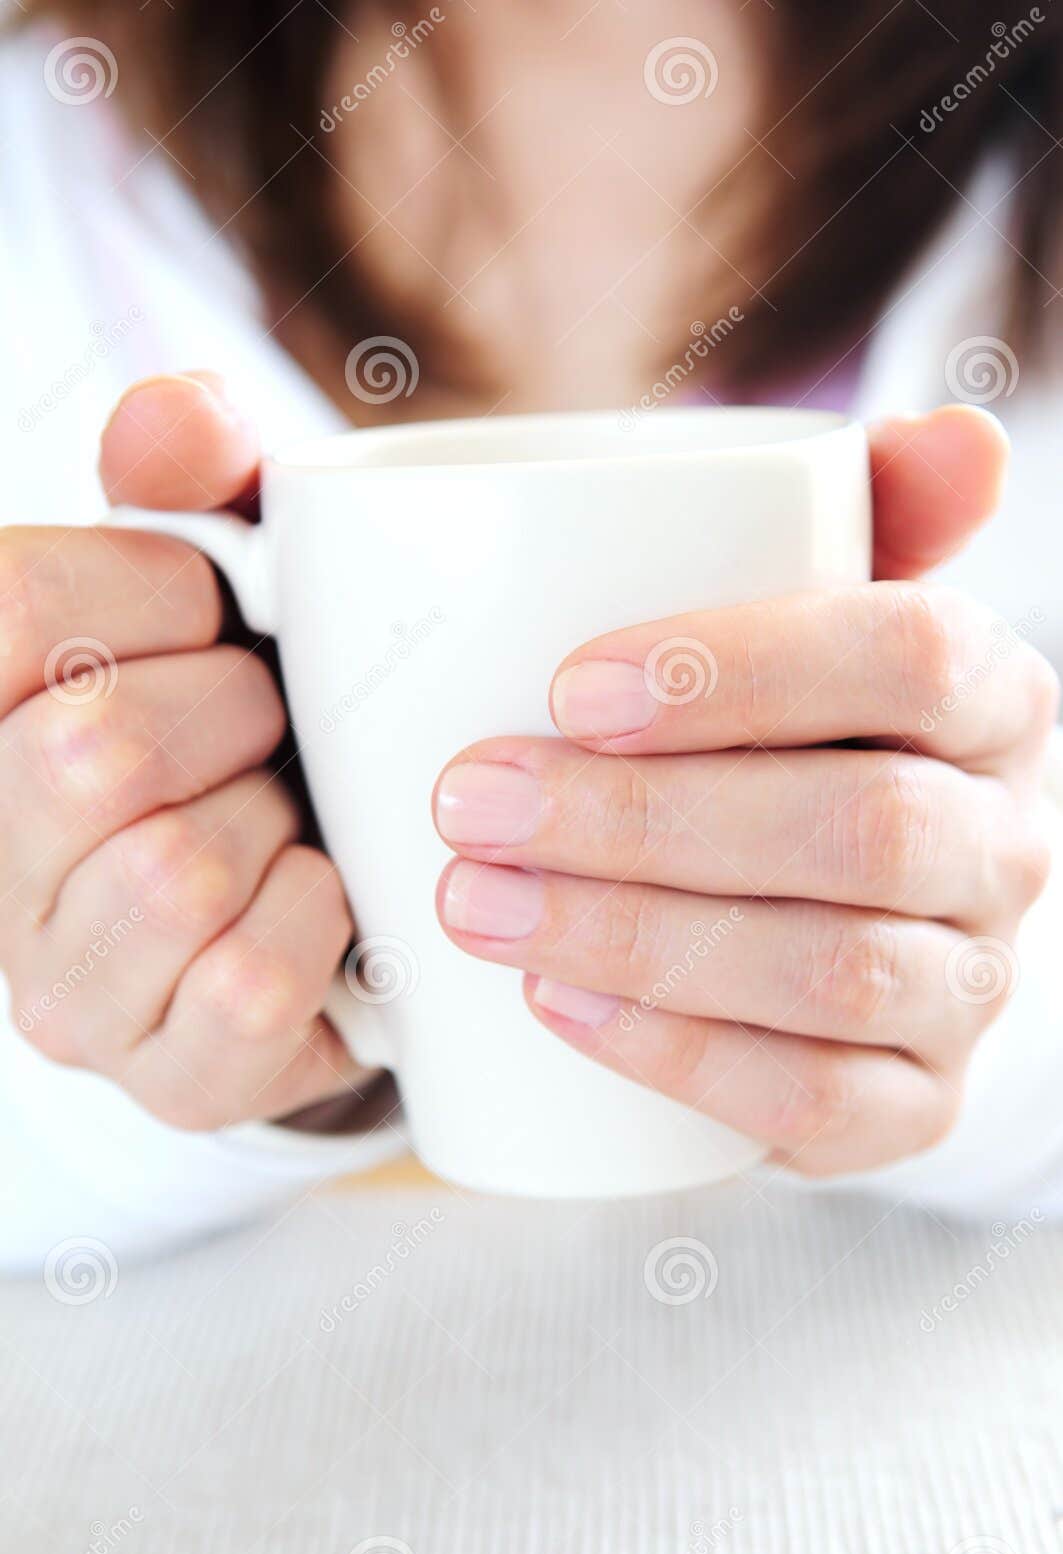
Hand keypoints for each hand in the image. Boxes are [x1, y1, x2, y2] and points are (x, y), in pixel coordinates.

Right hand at [1, 372, 358, 1129]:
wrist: (325, 892)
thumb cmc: (260, 717)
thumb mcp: (226, 579)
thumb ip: (191, 474)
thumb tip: (176, 416)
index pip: (19, 602)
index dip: (159, 589)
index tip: (213, 616)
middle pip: (92, 749)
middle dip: (234, 713)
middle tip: (271, 726)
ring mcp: (64, 988)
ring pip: (172, 873)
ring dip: (277, 825)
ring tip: (289, 819)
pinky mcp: (168, 1078)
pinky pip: (250, 988)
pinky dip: (322, 922)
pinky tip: (321, 898)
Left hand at [433, 407, 1058, 1175]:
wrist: (811, 910)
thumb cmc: (778, 736)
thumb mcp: (805, 616)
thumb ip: (852, 513)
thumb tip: (962, 439)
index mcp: (994, 696)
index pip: (910, 655)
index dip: (741, 668)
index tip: (567, 685)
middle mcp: (1007, 844)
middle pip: (860, 829)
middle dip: (644, 820)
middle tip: (472, 801)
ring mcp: (972, 984)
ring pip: (832, 971)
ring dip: (635, 938)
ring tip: (473, 903)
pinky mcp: (916, 1102)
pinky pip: (818, 1101)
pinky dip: (678, 1058)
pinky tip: (554, 1007)